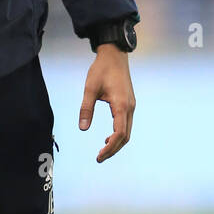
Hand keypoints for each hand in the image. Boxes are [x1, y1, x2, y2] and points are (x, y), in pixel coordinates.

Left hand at [79, 44, 135, 162]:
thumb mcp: (90, 88)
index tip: (99, 156)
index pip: (119, 134)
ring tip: (102, 152)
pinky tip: (107, 139)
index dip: (110, 148)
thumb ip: (86, 109)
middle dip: (113, 149)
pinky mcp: (128, 103)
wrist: (114, 55)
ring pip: (127, 132)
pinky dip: (118, 135)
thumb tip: (82, 128)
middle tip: (99, 158)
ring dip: (116, 143)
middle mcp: (129, 107)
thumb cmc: (101, 69)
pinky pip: (126, 124)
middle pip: (125, 137)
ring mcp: (131, 106)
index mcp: (121, 105)